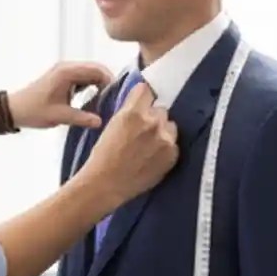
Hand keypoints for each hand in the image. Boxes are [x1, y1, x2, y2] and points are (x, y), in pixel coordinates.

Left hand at [8, 62, 112, 129]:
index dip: (110, 82)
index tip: (117, 96)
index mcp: (67, 72)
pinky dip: (89, 86)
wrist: (14, 109)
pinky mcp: (61, 77)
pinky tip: (91, 101)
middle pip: (95, 69)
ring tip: (105, 102)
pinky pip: (81, 78)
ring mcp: (63, 71)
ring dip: (98, 85)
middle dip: (106, 83)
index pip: (97, 70)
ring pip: (89, 73)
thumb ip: (82, 118)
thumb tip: (102, 122)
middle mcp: (66, 67)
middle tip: (114, 100)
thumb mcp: (60, 116)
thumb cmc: (34, 111)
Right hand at [79, 80, 178, 204]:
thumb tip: (140, 103)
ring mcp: (165, 139)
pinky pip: (174, 143)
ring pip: (170, 125)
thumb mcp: (112, 125)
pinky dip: (166, 148)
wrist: (106, 185)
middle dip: (153, 117)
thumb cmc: (102, 157)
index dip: (142, 97)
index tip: (142, 103)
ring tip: (149, 146)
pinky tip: (153, 157)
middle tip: (142, 131)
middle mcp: (152, 122)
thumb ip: (129, 111)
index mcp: (132, 113)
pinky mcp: (172, 154)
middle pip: (160, 109)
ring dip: (162, 132)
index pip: (146, 90)